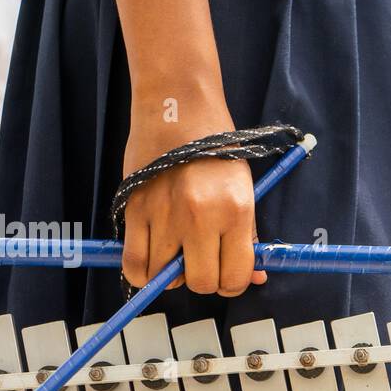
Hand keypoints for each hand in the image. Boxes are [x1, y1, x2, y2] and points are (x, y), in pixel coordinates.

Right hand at [121, 106, 261, 295]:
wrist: (179, 108)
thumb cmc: (216, 149)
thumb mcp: (243, 190)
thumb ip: (248, 237)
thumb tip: (256, 278)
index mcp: (235, 212)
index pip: (235, 276)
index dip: (233, 283)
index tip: (228, 274)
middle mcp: (200, 217)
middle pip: (201, 283)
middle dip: (204, 280)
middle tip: (202, 262)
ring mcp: (165, 215)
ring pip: (166, 279)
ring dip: (172, 275)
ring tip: (176, 254)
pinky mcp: (135, 210)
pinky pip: (134, 264)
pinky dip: (143, 272)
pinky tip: (152, 260)